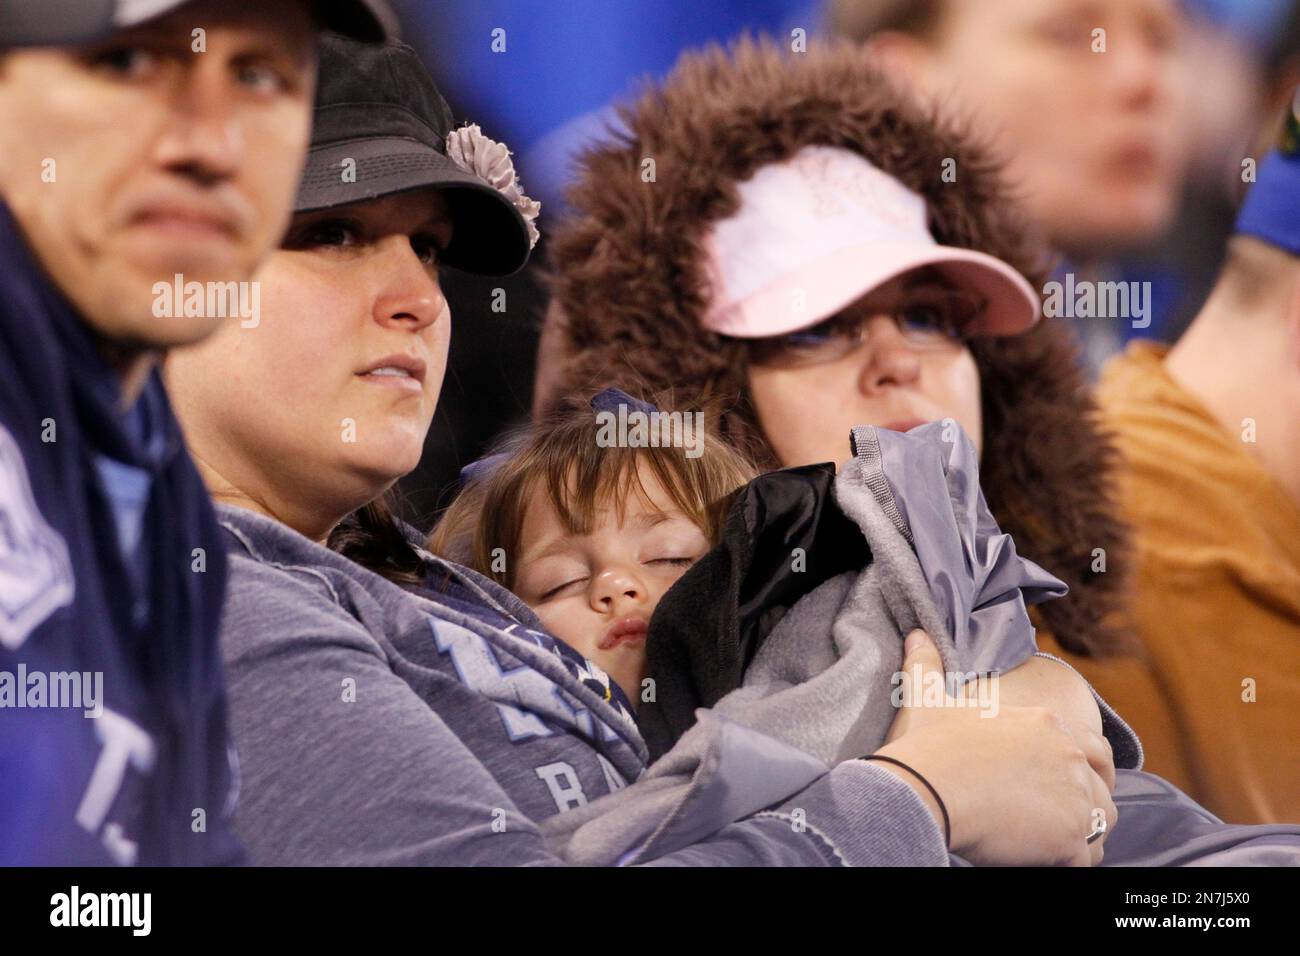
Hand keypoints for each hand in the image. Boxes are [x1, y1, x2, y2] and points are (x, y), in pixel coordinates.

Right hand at [875, 630, 1115, 865]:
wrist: (923, 788)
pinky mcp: (1069, 836)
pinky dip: (1069, 862)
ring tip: (1049, 842)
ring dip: (1081, 834)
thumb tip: (916, 634)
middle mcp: (1069, 755)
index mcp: (1045, 722)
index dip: (1076, 771)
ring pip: (1100, 823)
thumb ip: (926, 664)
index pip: (1089, 750)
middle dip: (1080, 804)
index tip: (1052, 787)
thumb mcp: (927, 698)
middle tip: (1050, 818)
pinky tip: (1044, 859)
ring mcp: (1075, 796)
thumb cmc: (927, 745)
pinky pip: (1086, 858)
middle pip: (1098, 788)